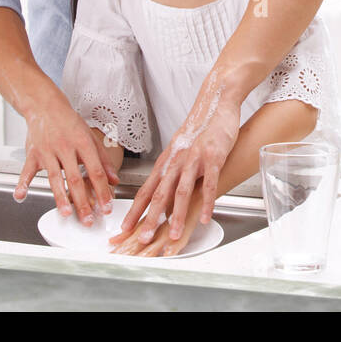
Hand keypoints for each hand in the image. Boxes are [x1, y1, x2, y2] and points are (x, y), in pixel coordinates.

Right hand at [13, 87, 118, 224]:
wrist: (46, 106)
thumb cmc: (70, 122)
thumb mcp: (91, 137)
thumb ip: (103, 160)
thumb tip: (114, 180)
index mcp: (83, 143)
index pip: (95, 170)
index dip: (102, 190)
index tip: (106, 206)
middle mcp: (65, 147)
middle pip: (75, 178)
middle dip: (83, 201)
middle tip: (88, 219)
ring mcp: (48, 151)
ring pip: (55, 178)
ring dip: (60, 197)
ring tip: (66, 213)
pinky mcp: (33, 154)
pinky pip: (27, 171)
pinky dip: (23, 184)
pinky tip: (21, 196)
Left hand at [109, 100, 239, 251]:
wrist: (215, 102)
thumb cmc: (199, 127)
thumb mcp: (179, 149)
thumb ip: (172, 170)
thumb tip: (164, 193)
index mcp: (166, 161)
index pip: (145, 190)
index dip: (134, 211)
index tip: (124, 229)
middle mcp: (176, 161)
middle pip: (159, 194)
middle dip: (149, 219)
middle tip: (142, 239)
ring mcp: (194, 158)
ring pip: (181, 191)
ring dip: (176, 215)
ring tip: (173, 235)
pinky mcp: (213, 156)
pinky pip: (209, 183)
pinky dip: (207, 202)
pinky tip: (205, 216)